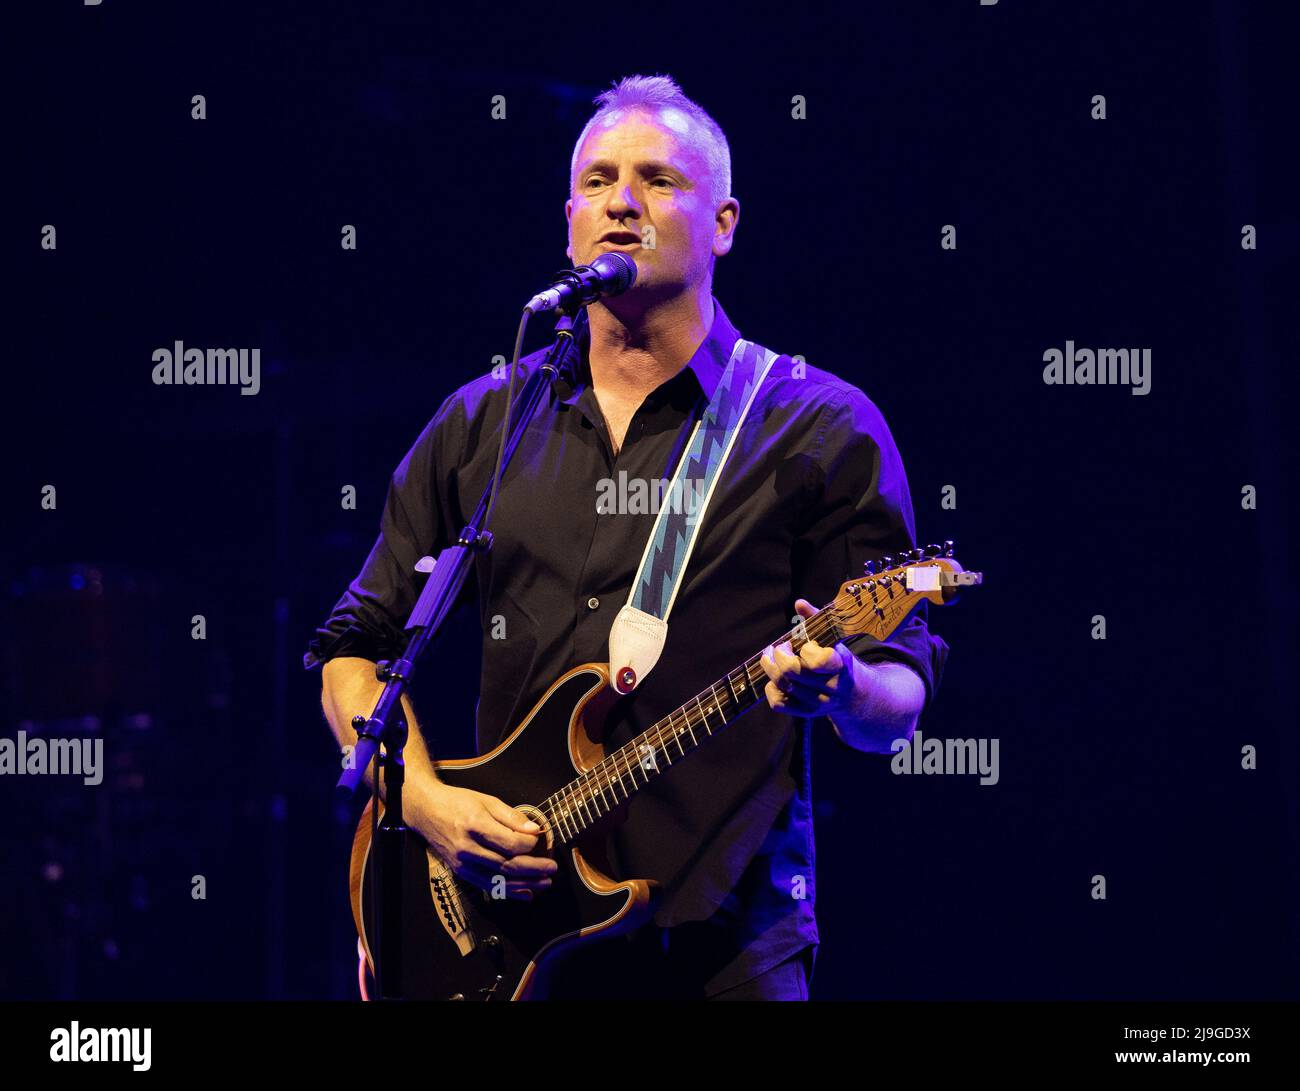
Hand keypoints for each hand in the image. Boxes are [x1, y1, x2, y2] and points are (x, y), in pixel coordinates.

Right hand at [407, 781, 557, 900]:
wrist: (427, 812)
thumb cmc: (458, 803)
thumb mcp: (487, 801)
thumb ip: (512, 817)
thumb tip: (534, 831)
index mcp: (475, 825)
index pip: (509, 843)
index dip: (529, 845)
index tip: (539, 839)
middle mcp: (467, 848)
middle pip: (507, 865)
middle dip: (534, 869)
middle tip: (552, 868)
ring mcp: (463, 864)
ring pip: (499, 881)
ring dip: (526, 884)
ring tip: (545, 883)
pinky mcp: (461, 873)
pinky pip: (488, 886)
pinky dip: (509, 892)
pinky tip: (526, 893)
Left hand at [760, 599, 860, 719]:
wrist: (855, 694)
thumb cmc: (840, 659)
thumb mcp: (835, 639)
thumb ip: (816, 619)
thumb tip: (798, 603)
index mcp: (841, 666)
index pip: (819, 661)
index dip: (807, 649)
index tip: (806, 643)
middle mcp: (831, 688)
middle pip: (793, 672)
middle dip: (779, 654)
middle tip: (779, 647)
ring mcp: (819, 703)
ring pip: (784, 685)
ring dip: (770, 667)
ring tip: (769, 656)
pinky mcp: (807, 713)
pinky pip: (779, 703)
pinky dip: (771, 689)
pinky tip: (774, 679)